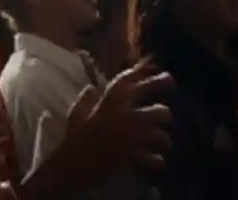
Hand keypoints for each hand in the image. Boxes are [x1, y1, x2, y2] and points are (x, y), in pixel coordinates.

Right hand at [53, 58, 172, 182]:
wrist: (73, 164)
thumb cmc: (74, 137)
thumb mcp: (76, 114)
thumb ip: (86, 100)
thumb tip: (92, 88)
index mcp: (110, 103)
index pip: (129, 83)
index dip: (145, 74)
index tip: (162, 73)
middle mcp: (127, 117)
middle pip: (158, 111)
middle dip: (163, 113)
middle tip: (164, 115)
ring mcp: (133, 137)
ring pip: (161, 136)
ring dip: (162, 140)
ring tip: (159, 143)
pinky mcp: (135, 156)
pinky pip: (155, 160)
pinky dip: (156, 161)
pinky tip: (154, 161)